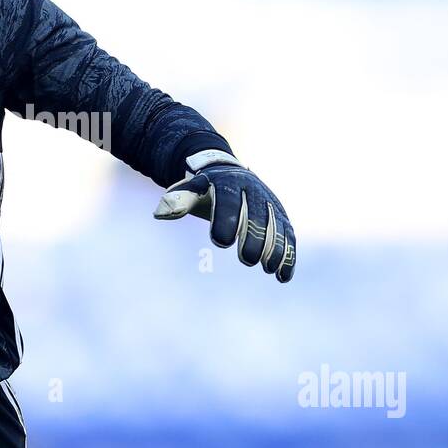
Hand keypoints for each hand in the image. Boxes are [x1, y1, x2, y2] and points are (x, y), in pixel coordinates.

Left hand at [153, 150, 296, 281]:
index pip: (229, 200)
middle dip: (254, 237)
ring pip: (277, 225)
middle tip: (247, 260)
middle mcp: (253, 190)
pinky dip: (288, 254)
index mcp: (228, 182)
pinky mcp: (280, 215)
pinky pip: (288, 234)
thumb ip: (177, 201)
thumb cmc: (204, 189)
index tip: (220, 242)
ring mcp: (269, 202)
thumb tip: (160, 214)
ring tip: (268, 269)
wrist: (228, 172)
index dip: (226, 219)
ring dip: (275, 247)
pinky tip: (283, 276)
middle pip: (256, 214)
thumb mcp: (189, 190)